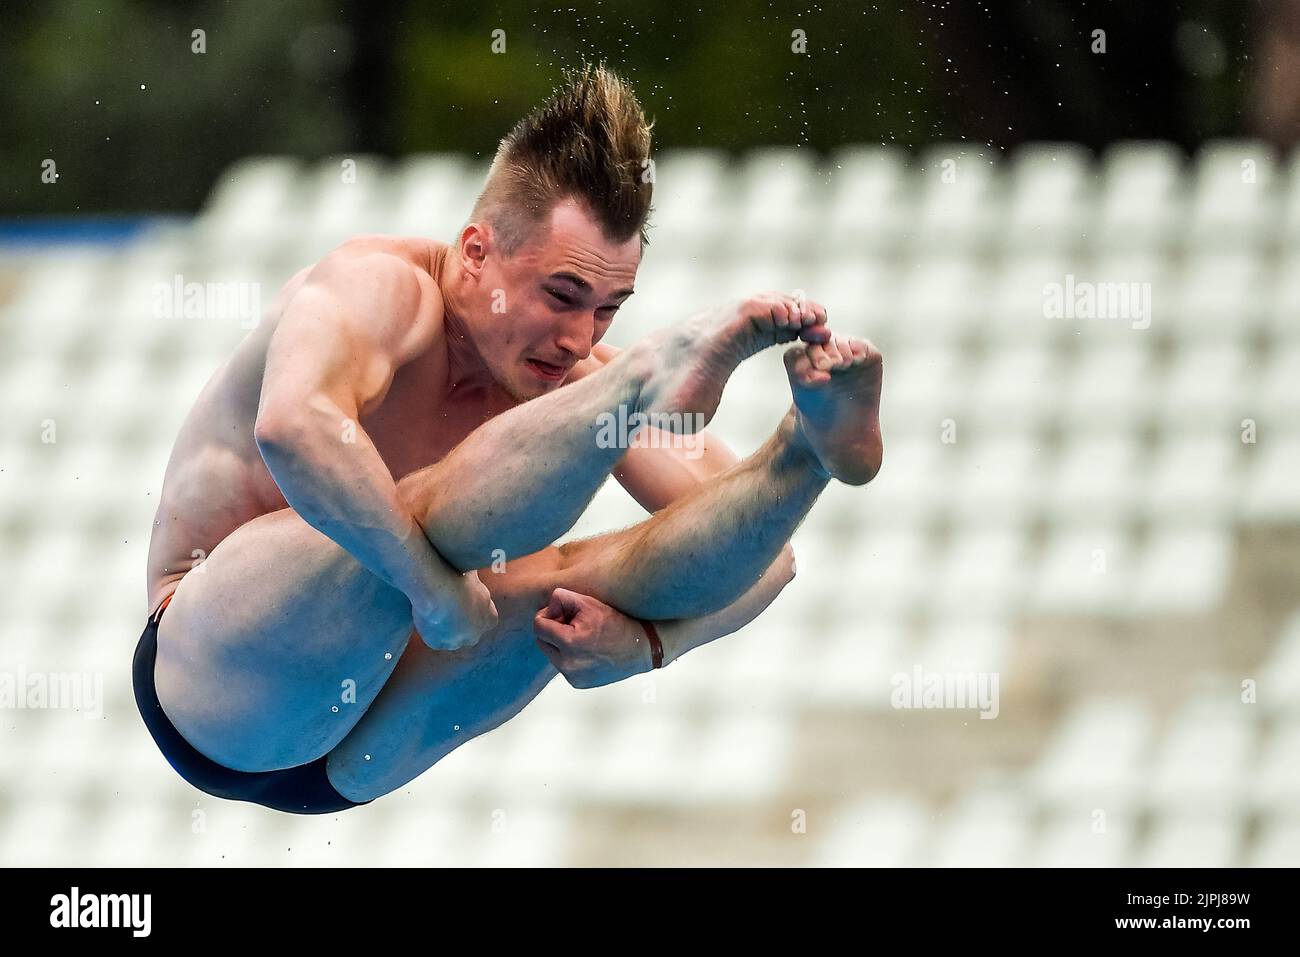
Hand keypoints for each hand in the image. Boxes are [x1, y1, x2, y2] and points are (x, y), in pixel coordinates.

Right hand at [413, 570, 497, 650]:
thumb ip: (478, 578)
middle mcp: (476, 635)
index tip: (463, 602)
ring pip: (451, 638)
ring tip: (436, 611)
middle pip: (469, 632)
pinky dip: (430, 630)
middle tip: (448, 608)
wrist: (439, 589)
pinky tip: (427, 616)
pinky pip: (434, 638)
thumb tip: (484, 560)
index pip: (484, 619)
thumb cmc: (459, 577)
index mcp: (490, 619)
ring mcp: (457, 642)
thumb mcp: (475, 575)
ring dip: (445, 628)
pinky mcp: (438, 644)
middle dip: (461, 623)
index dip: (472, 610)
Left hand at [533, 588, 655, 688]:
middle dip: (553, 630)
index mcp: (570, 642)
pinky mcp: (578, 684)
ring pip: (551, 654)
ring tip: (583, 637)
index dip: (548, 615)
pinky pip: (563, 666)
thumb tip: (548, 606)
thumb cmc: (617, 623)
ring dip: (560, 644)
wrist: (641, 647)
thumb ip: (561, 598)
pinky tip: (588, 650)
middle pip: (541, 641)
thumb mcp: (589, 602)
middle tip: (573, 623)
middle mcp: (569, 664)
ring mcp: (573, 676)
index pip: (538, 626)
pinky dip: (570, 657)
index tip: (561, 613)